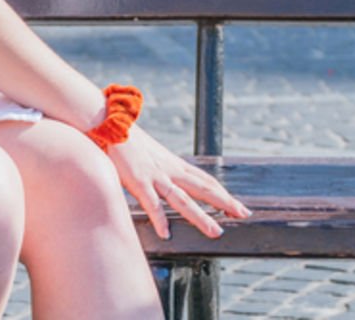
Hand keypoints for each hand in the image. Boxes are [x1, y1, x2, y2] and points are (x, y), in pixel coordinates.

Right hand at [105, 125, 250, 239]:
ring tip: (216, 232)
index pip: (205, 180)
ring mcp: (155, 175)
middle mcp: (170, 169)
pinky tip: (166, 232)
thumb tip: (169, 184)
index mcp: (174, 164)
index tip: (237, 205)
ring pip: (183, 199)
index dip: (222, 193)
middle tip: (244, 214)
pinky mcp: (137, 180)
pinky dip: (159, 218)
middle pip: (203, 188)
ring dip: (200, 216)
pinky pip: (151, 202)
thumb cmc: (128, 141)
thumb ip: (162, 170)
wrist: (110, 122)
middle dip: (225, 202)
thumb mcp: (151, 156)